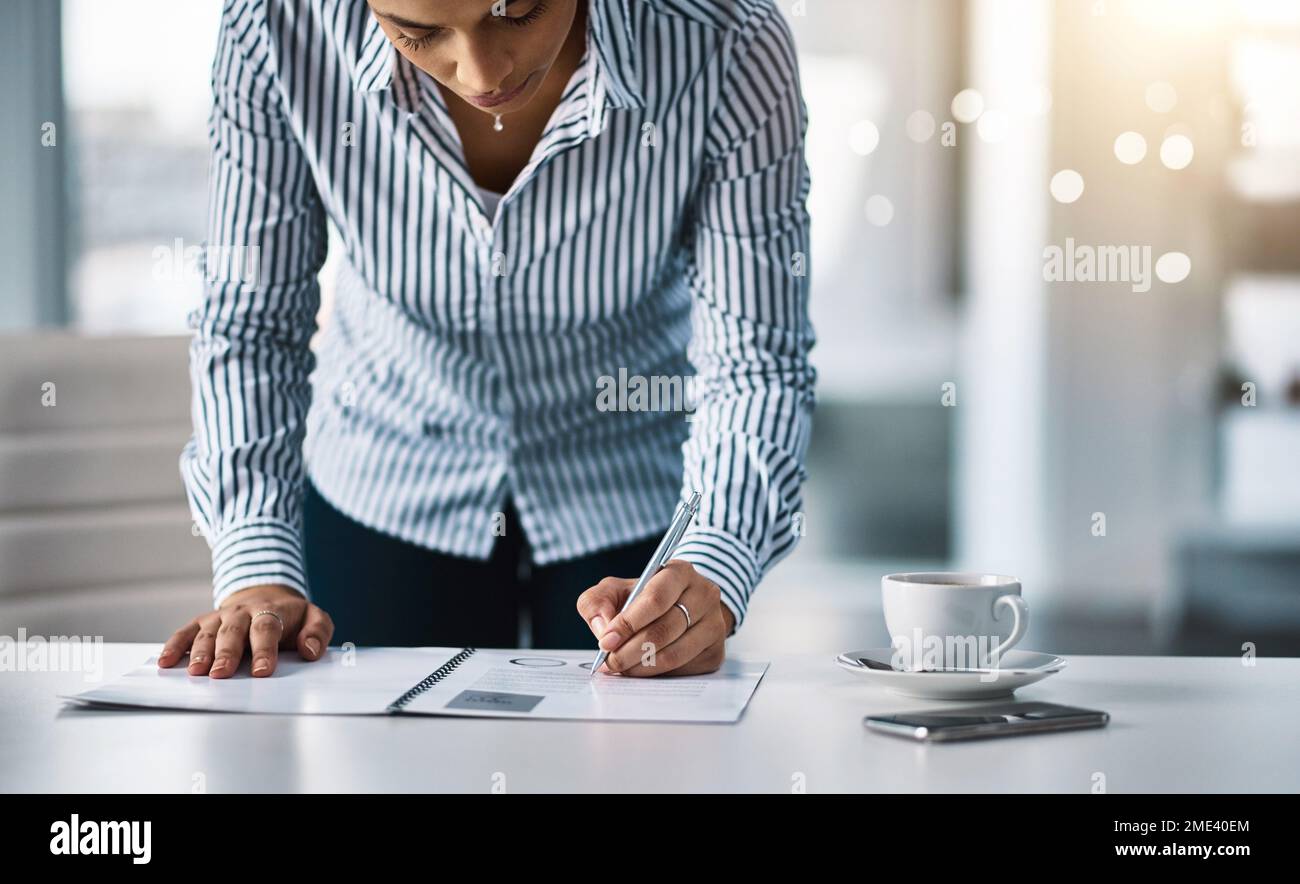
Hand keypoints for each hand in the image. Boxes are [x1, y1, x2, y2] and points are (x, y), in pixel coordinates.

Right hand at [157, 584, 333, 678]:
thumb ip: (318, 632)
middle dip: (227, 653)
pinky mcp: (202, 622)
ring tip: (196, 672)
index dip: (264, 650)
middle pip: (233, 632)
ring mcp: (220, 617)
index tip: (262, 671)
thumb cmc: (291, 617)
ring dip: (200, 652)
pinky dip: (174, 645)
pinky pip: (186, 632)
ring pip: (208, 633)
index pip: (266, 629)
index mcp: (271, 611)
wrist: (268, 598)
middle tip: (221, 674)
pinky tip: (166, 661)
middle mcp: (242, 612)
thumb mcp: (314, 618)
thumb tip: (309, 650)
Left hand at [576, 560, 734, 676]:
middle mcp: (704, 595)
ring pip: (674, 654)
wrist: (679, 610)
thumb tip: (603, 629)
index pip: (655, 599)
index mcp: (679, 572)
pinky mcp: (715, 653)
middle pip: (665, 630)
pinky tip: (641, 670)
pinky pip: (683, 670)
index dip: (628, 623)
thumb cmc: (643, 599)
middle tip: (609, 662)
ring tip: (621, 668)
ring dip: (641, 667)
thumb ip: (597, 602)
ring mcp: (714, 625)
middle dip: (630, 651)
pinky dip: (657, 674)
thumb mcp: (615, 590)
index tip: (606, 641)